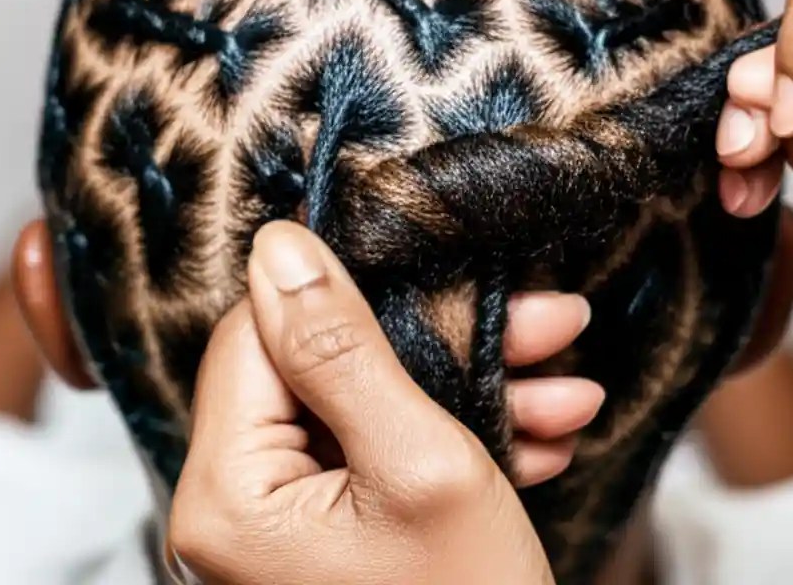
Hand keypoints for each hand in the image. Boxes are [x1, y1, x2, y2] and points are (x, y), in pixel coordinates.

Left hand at [167, 222, 595, 584]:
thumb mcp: (422, 464)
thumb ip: (344, 346)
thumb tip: (279, 246)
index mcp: (226, 496)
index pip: (256, 335)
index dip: (345, 293)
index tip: (437, 272)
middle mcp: (232, 515)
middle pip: (319, 372)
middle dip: (442, 344)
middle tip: (546, 324)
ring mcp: (279, 535)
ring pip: (366, 414)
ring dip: (471, 393)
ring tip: (566, 389)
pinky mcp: (325, 546)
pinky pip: (378, 465)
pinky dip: (457, 446)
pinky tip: (543, 437)